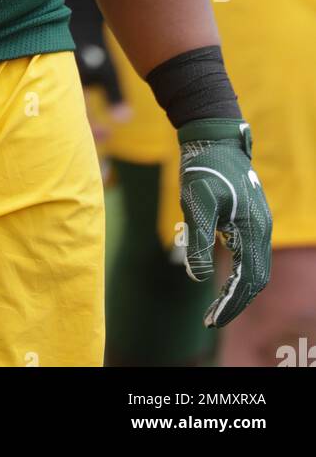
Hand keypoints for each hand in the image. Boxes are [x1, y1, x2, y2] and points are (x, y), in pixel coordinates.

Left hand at [177, 118, 271, 326]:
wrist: (213, 137)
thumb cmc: (203, 167)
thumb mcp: (196, 203)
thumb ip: (199, 241)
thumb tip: (198, 278)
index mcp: (253, 228)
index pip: (249, 280)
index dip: (232, 303)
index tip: (213, 320)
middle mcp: (262, 229)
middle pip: (256, 278)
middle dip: (235, 301)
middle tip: (211, 319)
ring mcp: (259, 224)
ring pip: (255, 268)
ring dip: (238, 289)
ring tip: (216, 306)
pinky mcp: (251, 218)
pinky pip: (250, 254)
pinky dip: (239, 272)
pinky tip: (221, 278)